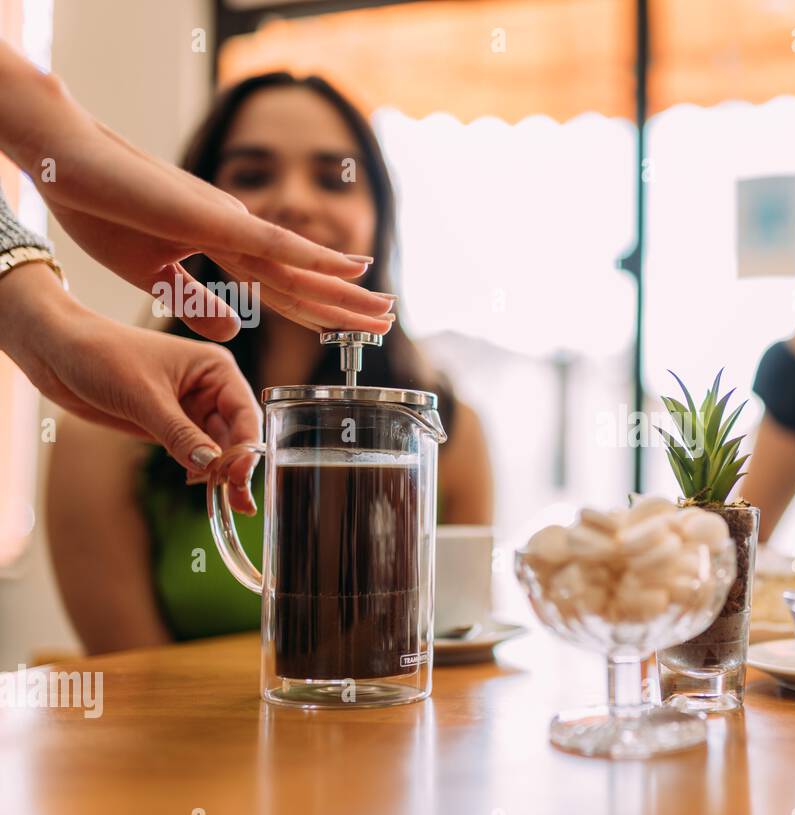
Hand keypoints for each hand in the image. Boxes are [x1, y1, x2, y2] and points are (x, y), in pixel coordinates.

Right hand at [2, 54, 394, 341]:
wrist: (67, 167)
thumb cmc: (102, 212)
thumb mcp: (153, 276)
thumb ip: (196, 301)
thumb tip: (235, 329)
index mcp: (224, 247)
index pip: (282, 290)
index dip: (318, 311)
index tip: (352, 328)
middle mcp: (239, 234)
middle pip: (302, 281)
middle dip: (345, 305)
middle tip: (389, 320)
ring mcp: (232, 224)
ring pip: (301, 267)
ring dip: (346, 291)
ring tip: (387, 308)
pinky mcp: (218, 218)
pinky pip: (277, 243)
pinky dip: (317, 258)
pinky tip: (354, 267)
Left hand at [2, 264, 259, 512]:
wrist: (56, 352)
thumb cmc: (101, 355)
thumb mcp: (143, 397)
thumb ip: (180, 434)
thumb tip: (211, 466)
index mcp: (215, 369)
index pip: (245, 413)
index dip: (246, 447)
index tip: (239, 477)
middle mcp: (209, 388)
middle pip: (236, 434)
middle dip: (237, 467)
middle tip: (239, 503)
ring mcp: (190, 407)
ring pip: (217, 447)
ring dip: (221, 473)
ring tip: (226, 504)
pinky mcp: (169, 423)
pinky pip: (194, 451)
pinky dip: (199, 470)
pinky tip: (203, 488)